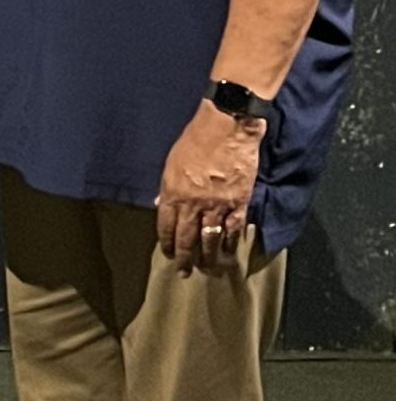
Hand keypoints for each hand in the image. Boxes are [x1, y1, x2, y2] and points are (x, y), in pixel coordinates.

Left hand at [156, 100, 259, 274]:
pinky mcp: (240, 202)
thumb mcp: (171, 163)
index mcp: (173, 193)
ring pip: (211, 239)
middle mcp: (194, 203)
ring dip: (208, 256)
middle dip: (185, 258)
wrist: (227, 128)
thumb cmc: (195, 140)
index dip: (167, 243)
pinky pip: (234, 229)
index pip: (166, 226)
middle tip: (185, 272)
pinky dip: (230, 242)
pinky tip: (228, 251)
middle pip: (187, 238)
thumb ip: (167, 188)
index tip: (169, 254)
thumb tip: (161, 206)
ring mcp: (218, 205)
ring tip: (207, 268)